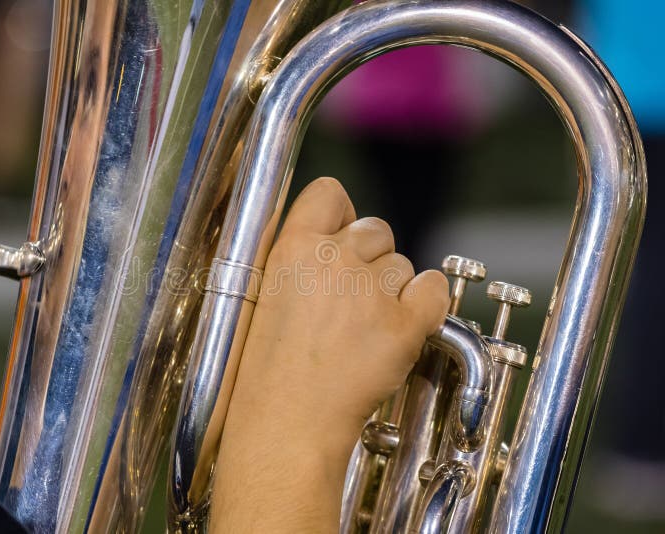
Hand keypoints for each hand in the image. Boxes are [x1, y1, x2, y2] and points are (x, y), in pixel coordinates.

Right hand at [211, 177, 448, 532]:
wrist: (286, 422)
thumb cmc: (270, 370)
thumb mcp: (266, 294)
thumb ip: (302, 259)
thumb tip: (337, 239)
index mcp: (292, 247)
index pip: (329, 192)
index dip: (341, 214)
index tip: (341, 237)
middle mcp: (333, 259)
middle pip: (375, 228)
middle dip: (370, 257)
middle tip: (352, 298)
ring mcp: (371, 291)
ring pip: (402, 264)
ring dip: (392, 289)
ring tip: (363, 329)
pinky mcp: (403, 323)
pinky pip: (434, 289)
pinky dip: (426, 303)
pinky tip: (402, 324)